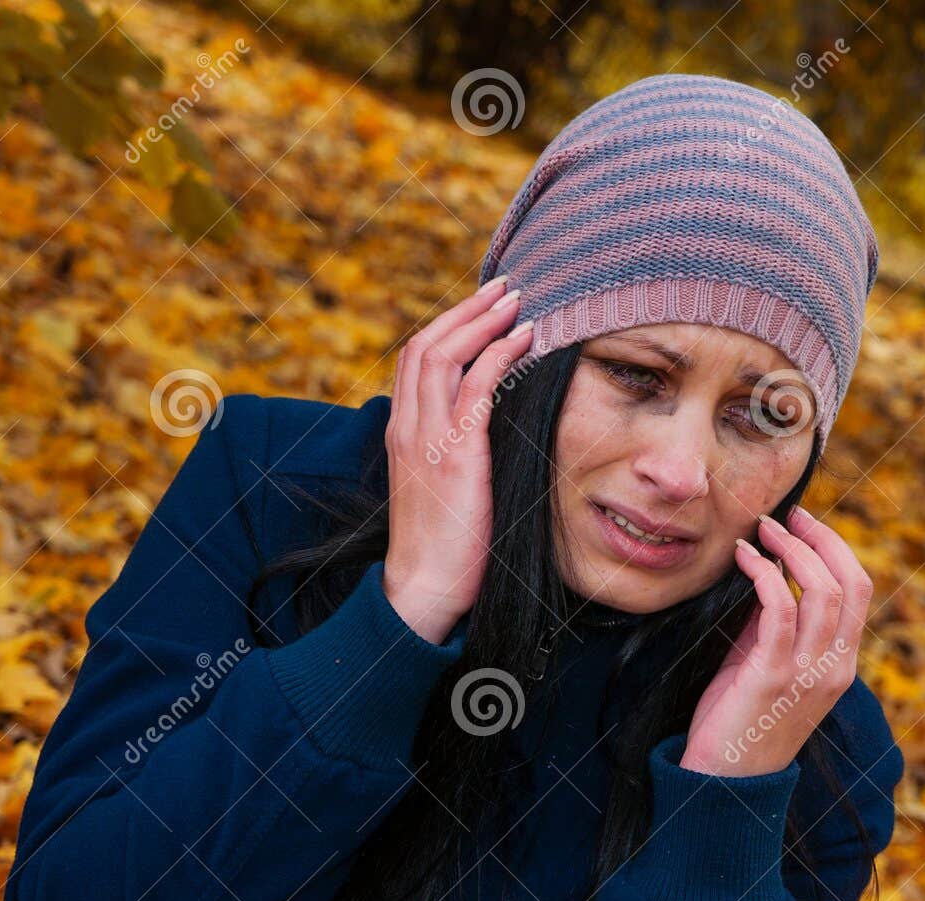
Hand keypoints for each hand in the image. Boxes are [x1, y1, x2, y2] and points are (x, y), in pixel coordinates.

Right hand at [382, 276, 533, 643]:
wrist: (424, 587)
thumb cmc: (441, 546)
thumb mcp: (440, 488)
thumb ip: (452, 452)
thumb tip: (485, 430)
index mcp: (401, 432)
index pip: (414, 360)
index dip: (447, 327)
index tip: (481, 309)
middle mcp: (407, 427)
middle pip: (425, 345)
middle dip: (465, 311)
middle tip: (503, 289)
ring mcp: (426, 439)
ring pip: (442, 355)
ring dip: (481, 321)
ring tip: (515, 302)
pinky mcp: (454, 455)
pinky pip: (475, 389)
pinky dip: (498, 355)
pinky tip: (523, 340)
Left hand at [679, 506, 872, 776]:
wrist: (724, 784)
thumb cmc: (740, 722)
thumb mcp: (768, 664)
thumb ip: (776, 624)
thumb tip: (769, 569)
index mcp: (842, 664)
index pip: (859, 590)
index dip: (836, 547)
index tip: (803, 522)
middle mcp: (835, 668)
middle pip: (850, 583)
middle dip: (819, 538)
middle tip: (785, 516)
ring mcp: (808, 674)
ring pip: (821, 591)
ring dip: (790, 549)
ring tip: (762, 531)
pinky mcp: (772, 678)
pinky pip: (778, 608)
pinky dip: (764, 573)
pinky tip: (744, 558)